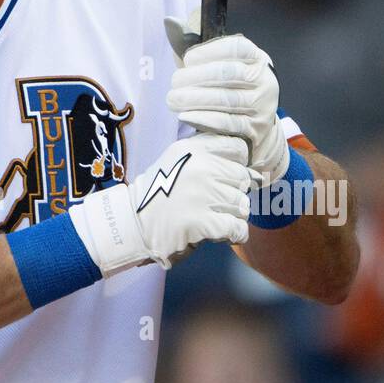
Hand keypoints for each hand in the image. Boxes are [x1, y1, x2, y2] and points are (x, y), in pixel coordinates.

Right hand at [69, 134, 250, 274]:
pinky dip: (235, 234)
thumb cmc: (159, 194)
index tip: (226, 177)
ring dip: (233, 215)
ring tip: (216, 219)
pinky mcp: (202, 222)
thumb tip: (251, 170)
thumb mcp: (178, 160)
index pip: (237, 148)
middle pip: (241, 178)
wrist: (132, 225)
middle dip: (234, 193)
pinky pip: (238, 227)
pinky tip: (223, 234)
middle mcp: (200, 167)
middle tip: (217, 204)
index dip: (237, 165)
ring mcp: (202, 194)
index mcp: (193, 149)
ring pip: (242, 204)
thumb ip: (208, 156)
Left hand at [164, 18, 288, 186]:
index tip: (187, 60)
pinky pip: (229, 123)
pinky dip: (205, 119)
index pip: (236, 47)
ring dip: (196, 99)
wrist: (255, 124)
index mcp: (255, 57)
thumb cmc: (229, 88)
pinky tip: (186, 116)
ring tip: (173, 100)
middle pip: (229, 74)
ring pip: (228, 99)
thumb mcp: (219, 65)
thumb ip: (195, 48)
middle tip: (174, 83)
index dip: (209, 51)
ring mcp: (263, 105)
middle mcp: (264, 79)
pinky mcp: (256, 128)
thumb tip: (170, 23)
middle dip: (196, 77)